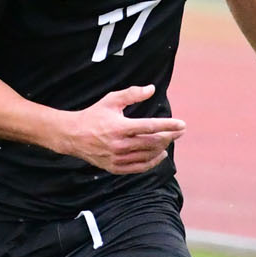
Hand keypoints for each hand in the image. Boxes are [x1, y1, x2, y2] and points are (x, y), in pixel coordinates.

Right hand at [63, 85, 186, 173]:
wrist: (73, 136)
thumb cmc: (94, 115)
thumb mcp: (111, 100)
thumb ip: (132, 93)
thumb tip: (152, 89)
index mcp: (119, 127)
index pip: (150, 127)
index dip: (168, 125)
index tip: (182, 124)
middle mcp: (119, 145)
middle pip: (152, 143)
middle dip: (169, 136)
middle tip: (179, 131)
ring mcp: (117, 158)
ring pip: (148, 155)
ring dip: (162, 148)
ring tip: (170, 140)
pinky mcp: (115, 167)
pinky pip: (139, 168)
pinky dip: (152, 162)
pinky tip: (160, 155)